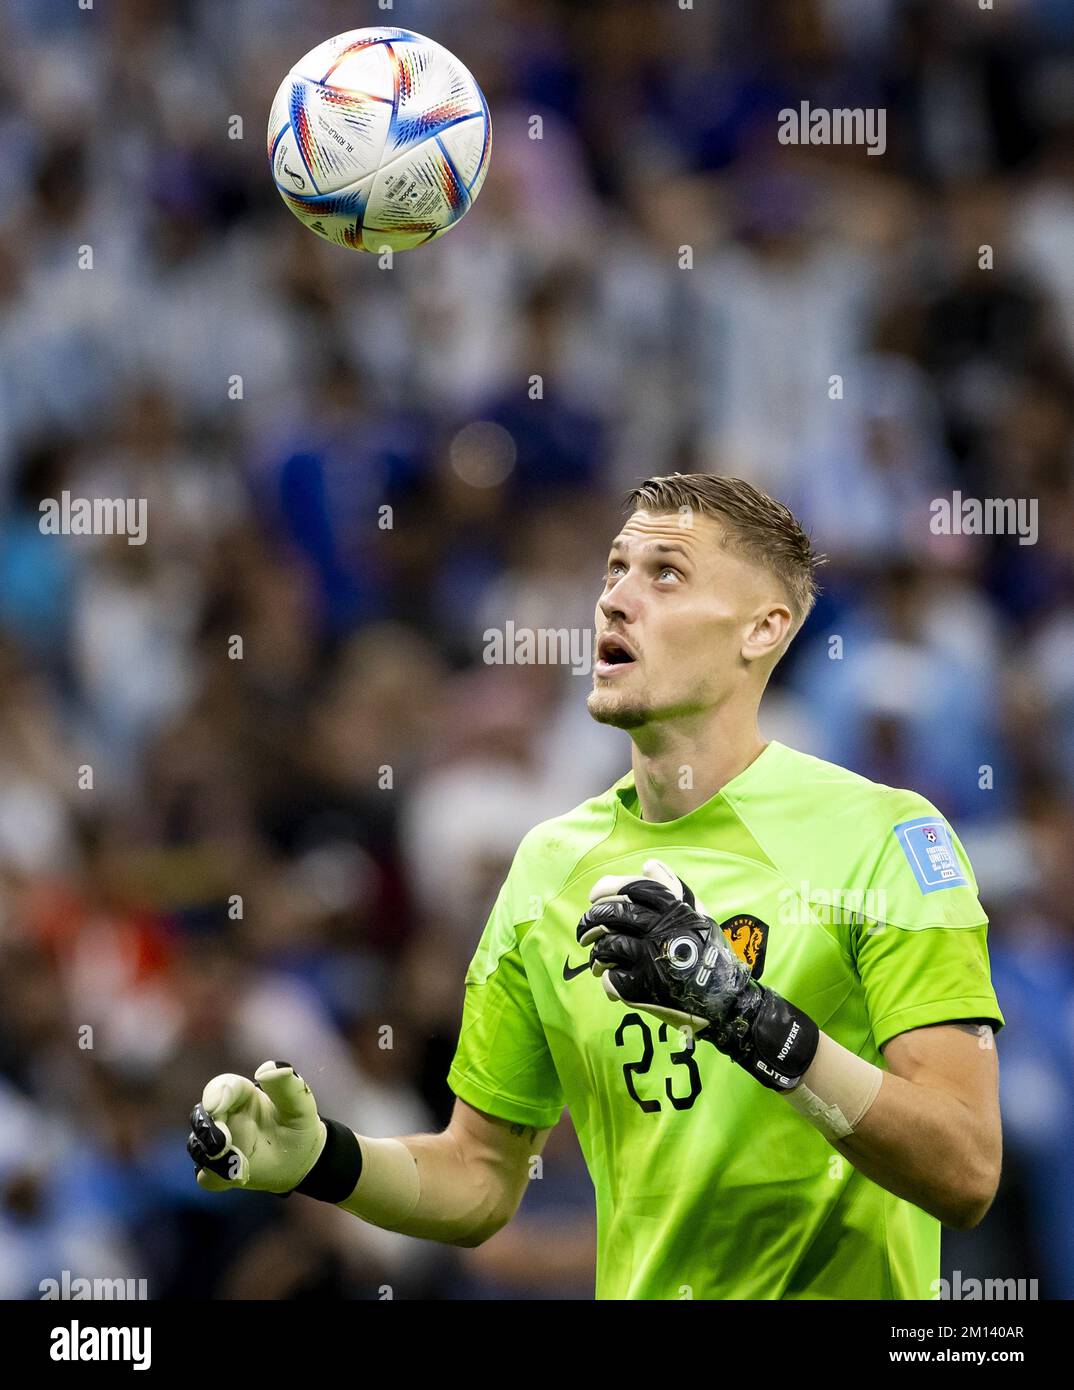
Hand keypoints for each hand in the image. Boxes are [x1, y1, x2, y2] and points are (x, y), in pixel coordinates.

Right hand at [187, 1060, 326, 1193]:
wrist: (301, 1158)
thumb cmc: (298, 1123)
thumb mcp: (300, 1103)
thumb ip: (287, 1084)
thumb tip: (265, 1070)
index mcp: (241, 1094)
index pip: (221, 1087)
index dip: (216, 1094)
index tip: (216, 1106)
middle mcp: (225, 1116)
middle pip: (200, 1116)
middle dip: (208, 1128)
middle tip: (224, 1142)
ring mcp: (219, 1144)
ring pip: (197, 1145)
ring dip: (212, 1155)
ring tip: (240, 1162)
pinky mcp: (218, 1170)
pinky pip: (205, 1175)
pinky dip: (217, 1177)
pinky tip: (238, 1176)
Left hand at [577, 858, 754, 1040]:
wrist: (726, 1001)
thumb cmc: (709, 954)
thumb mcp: (699, 915)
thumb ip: (673, 889)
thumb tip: (647, 865)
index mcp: (672, 910)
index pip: (631, 887)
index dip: (606, 887)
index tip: (594, 896)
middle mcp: (658, 930)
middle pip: (611, 914)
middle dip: (590, 920)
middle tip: (584, 931)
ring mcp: (648, 959)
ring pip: (606, 947)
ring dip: (597, 954)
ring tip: (599, 961)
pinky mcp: (641, 988)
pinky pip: (611, 978)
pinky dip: (608, 981)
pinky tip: (613, 983)